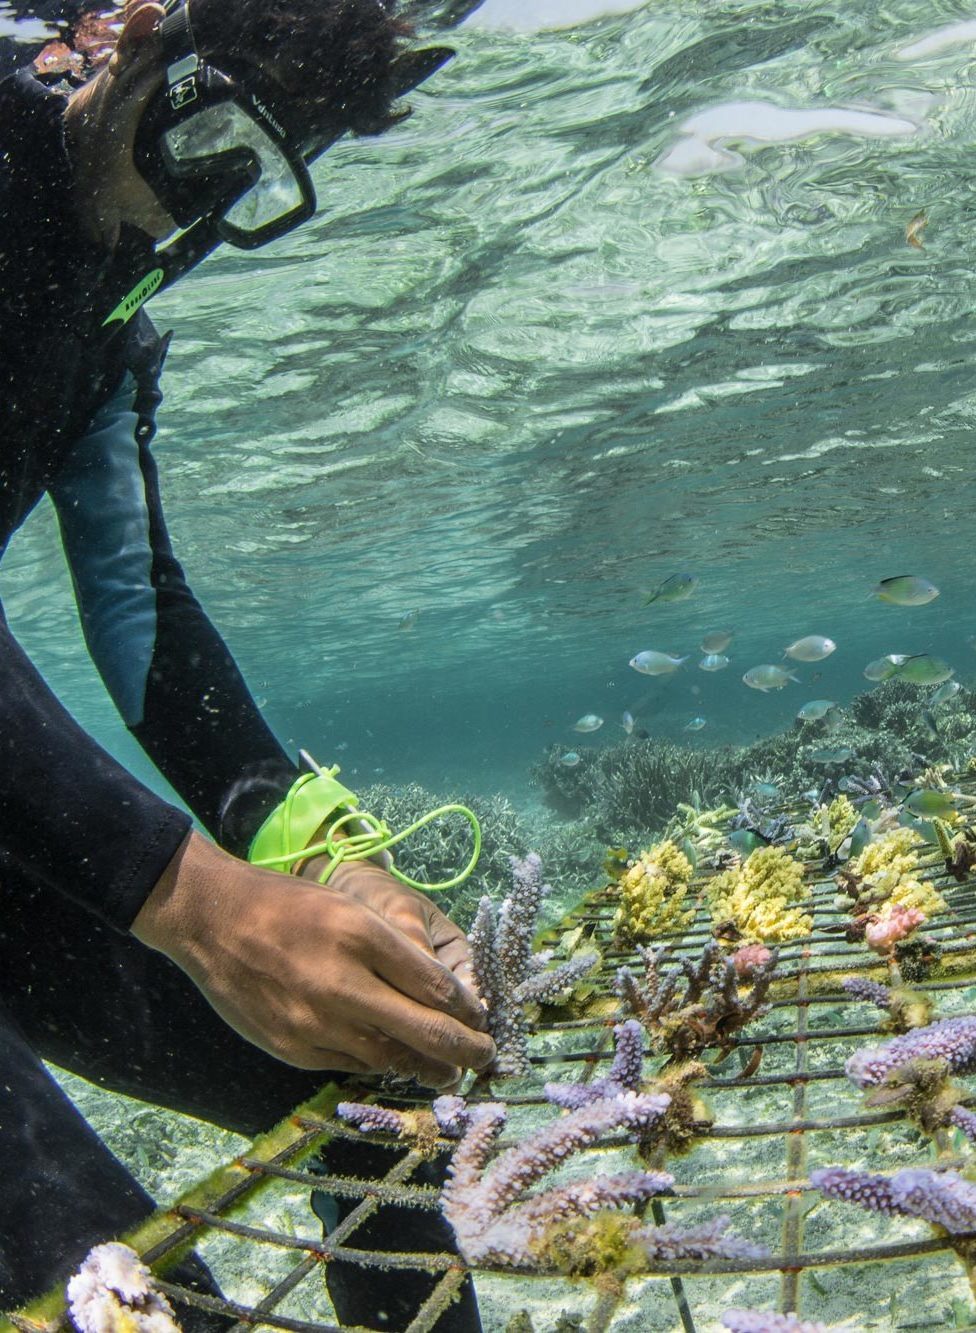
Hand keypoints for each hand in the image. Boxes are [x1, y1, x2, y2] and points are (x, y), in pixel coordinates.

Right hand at [131, 832, 494, 1087]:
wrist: (211, 920)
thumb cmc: (290, 906)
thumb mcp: (352, 910)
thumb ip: (397, 950)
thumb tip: (445, 994)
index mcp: (362, 935)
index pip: (437, 987)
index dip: (469, 1009)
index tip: (482, 1016)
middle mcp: (343, 983)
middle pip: (426, 1032)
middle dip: (466, 1050)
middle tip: (485, 1055)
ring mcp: (315, 1023)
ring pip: (391, 1060)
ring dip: (427, 1068)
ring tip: (448, 1070)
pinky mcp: (293, 1049)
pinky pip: (351, 1065)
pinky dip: (378, 1064)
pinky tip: (394, 1060)